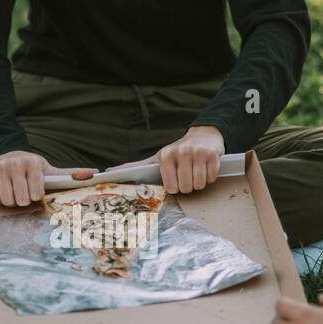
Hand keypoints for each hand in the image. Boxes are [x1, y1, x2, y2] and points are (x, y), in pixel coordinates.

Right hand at [0, 151, 97, 206]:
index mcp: (32, 163)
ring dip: (12, 201)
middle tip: (24, 192)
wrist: (7, 154)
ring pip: (7, 200)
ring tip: (15, 191)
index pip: (36, 193)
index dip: (36, 196)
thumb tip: (94, 173)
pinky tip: (4, 189)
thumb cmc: (31, 167)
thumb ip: (69, 173)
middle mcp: (15, 163)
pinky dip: (0, 197)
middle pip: (22, 199)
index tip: (36, 192)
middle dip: (24, 200)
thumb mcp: (49, 169)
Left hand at [108, 126, 224, 193]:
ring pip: (200, 184)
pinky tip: (206, 168)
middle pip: (186, 187)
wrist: (203, 135)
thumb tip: (109, 172)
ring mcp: (198, 153)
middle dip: (188, 186)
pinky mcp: (212, 155)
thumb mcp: (157, 158)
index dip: (174, 187)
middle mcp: (182, 153)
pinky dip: (211, 177)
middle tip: (187, 176)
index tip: (175, 181)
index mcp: (166, 156)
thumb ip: (135, 167)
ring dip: (200, 182)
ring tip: (196, 172)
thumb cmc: (177, 152)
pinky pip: (212, 177)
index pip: (171, 186)